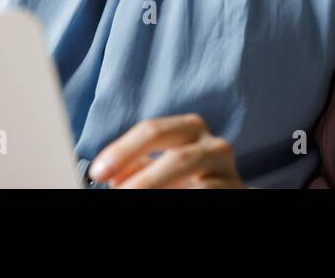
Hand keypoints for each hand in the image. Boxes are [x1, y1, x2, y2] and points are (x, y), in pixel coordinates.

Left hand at [88, 113, 245, 188]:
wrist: (220, 192)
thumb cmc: (185, 180)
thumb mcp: (158, 169)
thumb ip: (136, 168)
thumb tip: (111, 176)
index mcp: (189, 129)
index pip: (152, 131)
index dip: (122, 151)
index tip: (98, 172)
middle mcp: (214, 145)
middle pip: (178, 157)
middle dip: (145, 179)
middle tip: (115, 191)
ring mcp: (229, 173)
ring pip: (196, 185)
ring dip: (159, 191)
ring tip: (134, 200)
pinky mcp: (236, 191)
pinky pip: (208, 195)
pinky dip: (180, 201)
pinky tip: (165, 205)